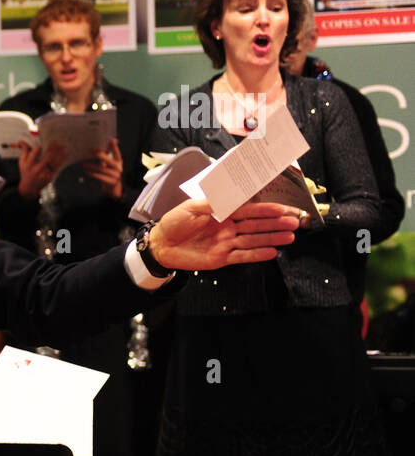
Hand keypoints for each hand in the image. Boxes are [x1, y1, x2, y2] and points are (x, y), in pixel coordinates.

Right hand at [16, 140, 64, 199]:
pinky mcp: (50, 177)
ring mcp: (44, 174)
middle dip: (52, 149)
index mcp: (29, 165)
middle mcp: (37, 170)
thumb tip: (21, 141)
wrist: (30, 187)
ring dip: (59, 153)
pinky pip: (57, 167)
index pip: (34, 154)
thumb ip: (24, 151)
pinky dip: (61, 160)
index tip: (41, 144)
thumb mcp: (22, 162)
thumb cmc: (26, 172)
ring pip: (54, 162)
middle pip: (47, 158)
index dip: (38, 148)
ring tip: (62, 146)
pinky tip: (64, 154)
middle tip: (55, 142)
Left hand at [82, 138, 122, 199]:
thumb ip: (105, 159)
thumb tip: (95, 150)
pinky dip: (93, 174)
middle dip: (100, 155)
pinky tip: (87, 172)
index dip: (114, 146)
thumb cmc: (109, 173)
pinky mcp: (112, 182)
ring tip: (85, 164)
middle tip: (92, 151)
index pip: (117, 153)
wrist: (112, 188)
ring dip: (92, 166)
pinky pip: (101, 177)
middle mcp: (119, 168)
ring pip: (102, 169)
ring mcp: (116, 175)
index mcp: (119, 162)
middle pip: (109, 160)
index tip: (111, 139)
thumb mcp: (109, 165)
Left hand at [151, 199, 299, 271]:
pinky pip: (243, 256)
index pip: (249, 210)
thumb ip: (212, 204)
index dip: (266, 210)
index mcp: (222, 212)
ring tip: (290, 237)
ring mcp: (227, 243)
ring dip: (272, 238)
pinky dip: (257, 255)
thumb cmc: (173, 223)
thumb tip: (232, 197)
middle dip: (276, 223)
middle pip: (256, 225)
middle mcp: (228, 227)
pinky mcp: (222, 258)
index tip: (282, 209)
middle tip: (295, 222)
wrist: (160, 245)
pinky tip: (273, 252)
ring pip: (254, 240)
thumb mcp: (190, 208)